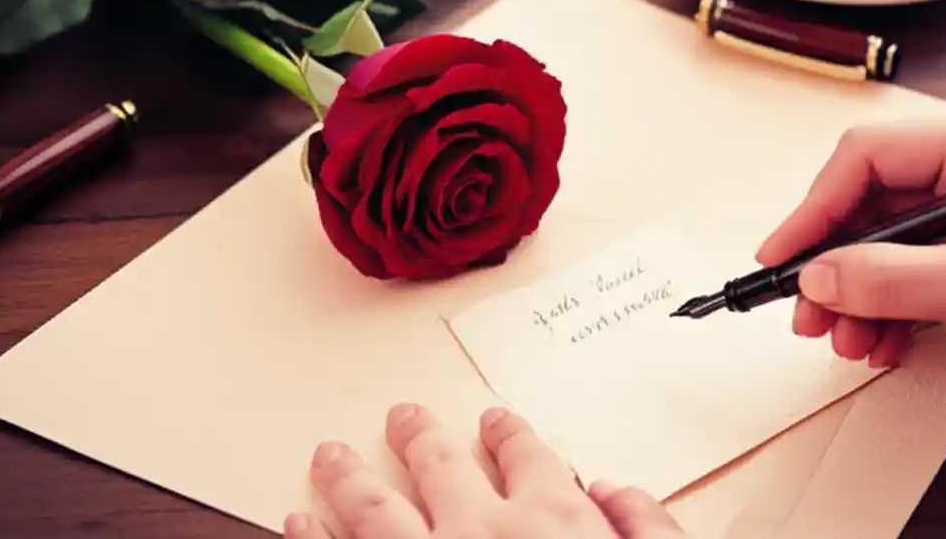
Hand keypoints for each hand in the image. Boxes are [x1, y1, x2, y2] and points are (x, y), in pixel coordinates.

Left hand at [284, 404, 684, 538]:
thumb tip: (619, 492)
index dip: (508, 433)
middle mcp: (482, 531)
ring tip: (328, 457)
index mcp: (553, 519)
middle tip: (399, 418)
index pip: (526, 455)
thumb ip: (648, 527)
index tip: (494, 421)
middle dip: (415, 435)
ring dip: (348, 477)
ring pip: (373, 507)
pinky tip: (297, 525)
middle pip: (438, 462)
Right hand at [758, 105, 945, 438]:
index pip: (871, 158)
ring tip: (845, 342)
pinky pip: (913, 278)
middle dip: (835, 264)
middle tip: (804, 312)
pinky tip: (882, 345)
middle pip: (872, 204)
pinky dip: (889, 312)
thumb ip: (894, 279)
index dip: (815, 208)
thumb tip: (818, 278)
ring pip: (888, 247)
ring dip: (858, 296)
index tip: (781, 258)